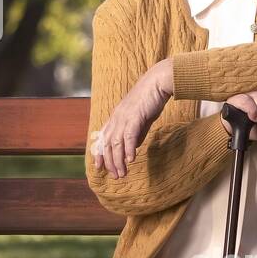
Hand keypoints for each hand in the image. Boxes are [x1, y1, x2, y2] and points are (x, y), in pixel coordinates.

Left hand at [91, 59, 174, 179]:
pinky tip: (131, 160)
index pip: (102, 138)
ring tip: (122, 173)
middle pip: (108, 145)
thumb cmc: (150, 99)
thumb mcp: (141, 120)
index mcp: (115, 117)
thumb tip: (132, 149)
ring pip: (116, 143)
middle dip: (110, 162)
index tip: (99, 167)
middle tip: (116, 176)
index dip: (99, 154)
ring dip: (118, 161)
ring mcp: (124, 117)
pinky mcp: (135, 117)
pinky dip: (129, 149)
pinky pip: (129, 136)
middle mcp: (116, 118)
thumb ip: (135, 134)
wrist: (158, 82)